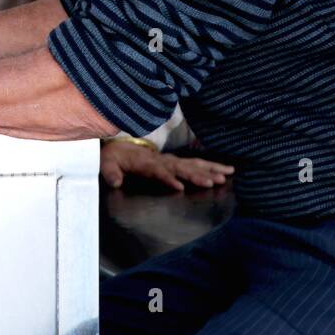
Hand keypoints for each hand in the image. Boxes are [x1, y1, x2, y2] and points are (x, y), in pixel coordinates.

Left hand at [100, 139, 234, 190]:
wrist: (120, 147)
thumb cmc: (115, 158)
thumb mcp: (107, 164)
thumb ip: (110, 172)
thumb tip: (115, 182)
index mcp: (145, 163)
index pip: (158, 171)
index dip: (168, 178)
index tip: (180, 187)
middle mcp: (161, 160)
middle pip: (181, 168)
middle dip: (197, 175)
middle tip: (213, 182)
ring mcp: (170, 160)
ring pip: (193, 164)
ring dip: (210, 170)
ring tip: (226, 176)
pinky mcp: (176, 162)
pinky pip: (197, 163)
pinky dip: (212, 166)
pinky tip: (228, 171)